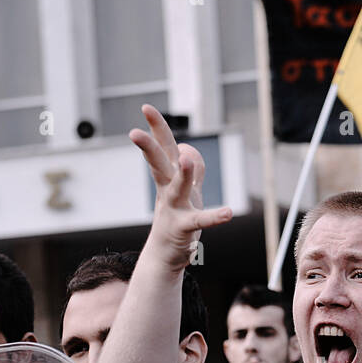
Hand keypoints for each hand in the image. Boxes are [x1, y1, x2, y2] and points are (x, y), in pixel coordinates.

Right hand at [130, 104, 231, 269]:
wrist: (166, 254)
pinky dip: (214, 217)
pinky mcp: (184, 228)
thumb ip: (193, 168)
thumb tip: (190, 148)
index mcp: (168, 178)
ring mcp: (175, 209)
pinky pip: (200, 220)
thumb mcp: (186, 191)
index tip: (146, 107)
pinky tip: (227, 213)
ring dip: (183, 174)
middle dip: (148, 146)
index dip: (156, 128)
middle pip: (159, 163)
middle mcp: (168, 190)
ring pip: (178, 188)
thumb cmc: (177, 218)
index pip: (163, 148)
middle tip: (133, 132)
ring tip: (186, 160)